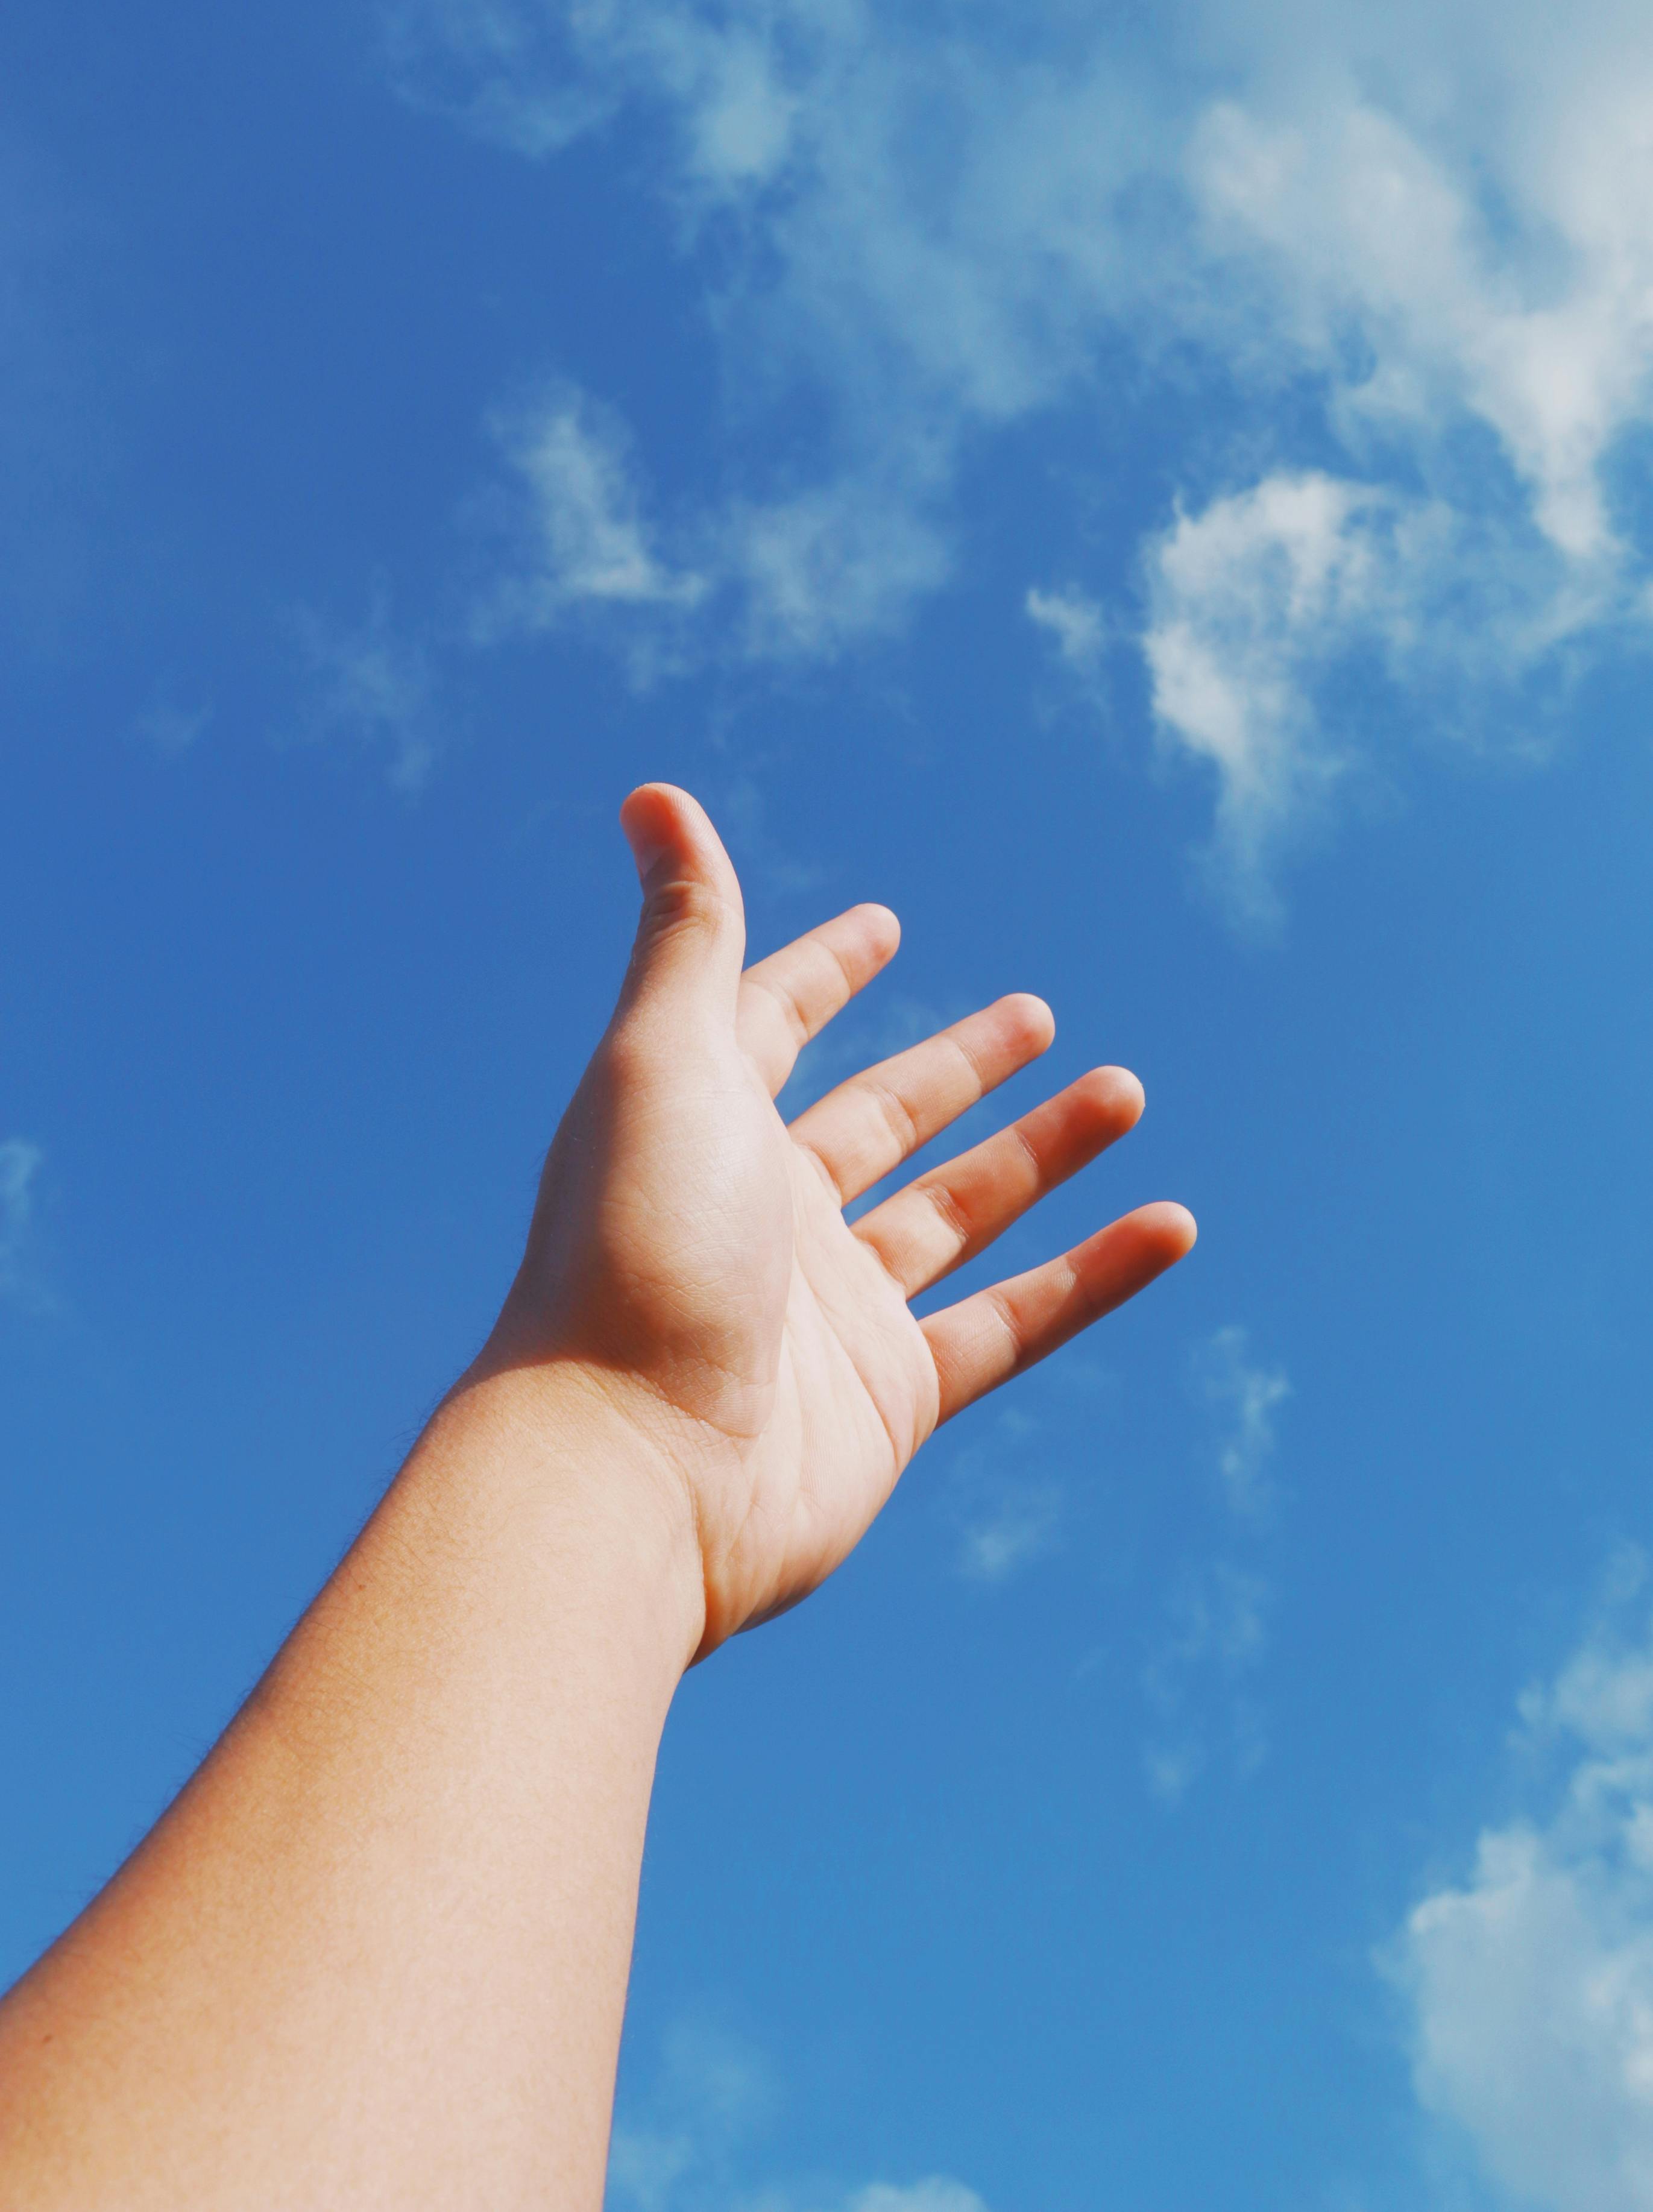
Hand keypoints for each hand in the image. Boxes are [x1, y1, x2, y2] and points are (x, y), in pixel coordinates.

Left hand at [482, 785, 1193, 1657]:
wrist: (629, 1468)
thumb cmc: (631, 1248)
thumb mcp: (663, 1060)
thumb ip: (687, 932)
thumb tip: (655, 792)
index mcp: (702, 1126)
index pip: (768, 1027)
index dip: (821, 973)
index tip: (884, 930)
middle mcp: (765, 1213)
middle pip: (882, 1121)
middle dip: (958, 1065)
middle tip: (1039, 1015)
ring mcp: (832, 1311)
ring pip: (962, 1211)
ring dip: (1044, 1152)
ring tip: (1127, 1089)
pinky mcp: (893, 1397)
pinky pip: (1017, 1320)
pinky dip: (1095, 1273)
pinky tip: (1172, 1226)